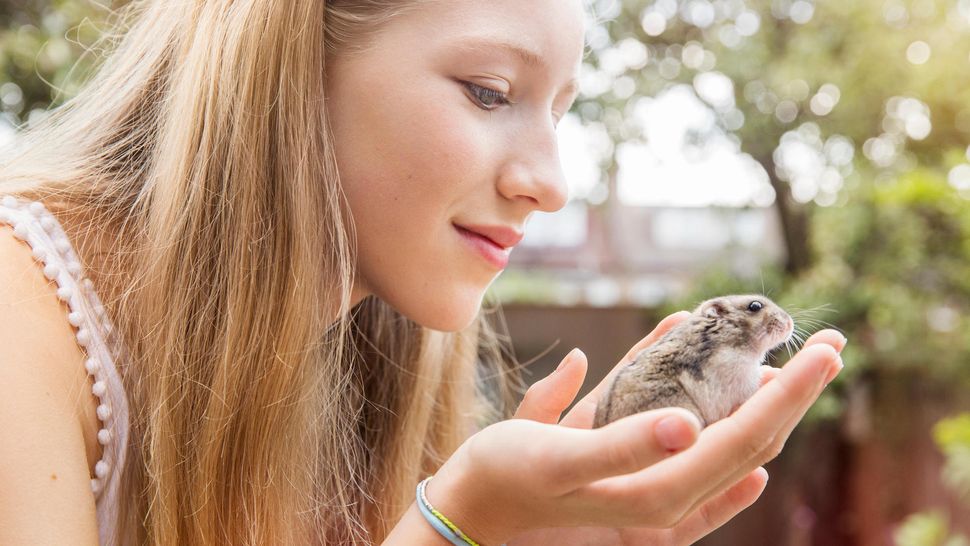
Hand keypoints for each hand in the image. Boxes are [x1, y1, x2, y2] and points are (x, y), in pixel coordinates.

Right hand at [426, 312, 844, 545]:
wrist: (472, 508)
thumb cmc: (507, 480)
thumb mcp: (556, 459)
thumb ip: (621, 444)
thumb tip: (687, 426)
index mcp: (660, 489)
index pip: (745, 438)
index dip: (790, 395)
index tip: (827, 352)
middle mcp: (667, 490)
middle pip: (750, 439)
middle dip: (793, 393)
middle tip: (833, 346)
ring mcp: (653, 481)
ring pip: (726, 440)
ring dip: (764, 402)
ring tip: (794, 364)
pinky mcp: (633, 469)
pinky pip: (687, 441)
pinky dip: (711, 417)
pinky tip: (728, 409)